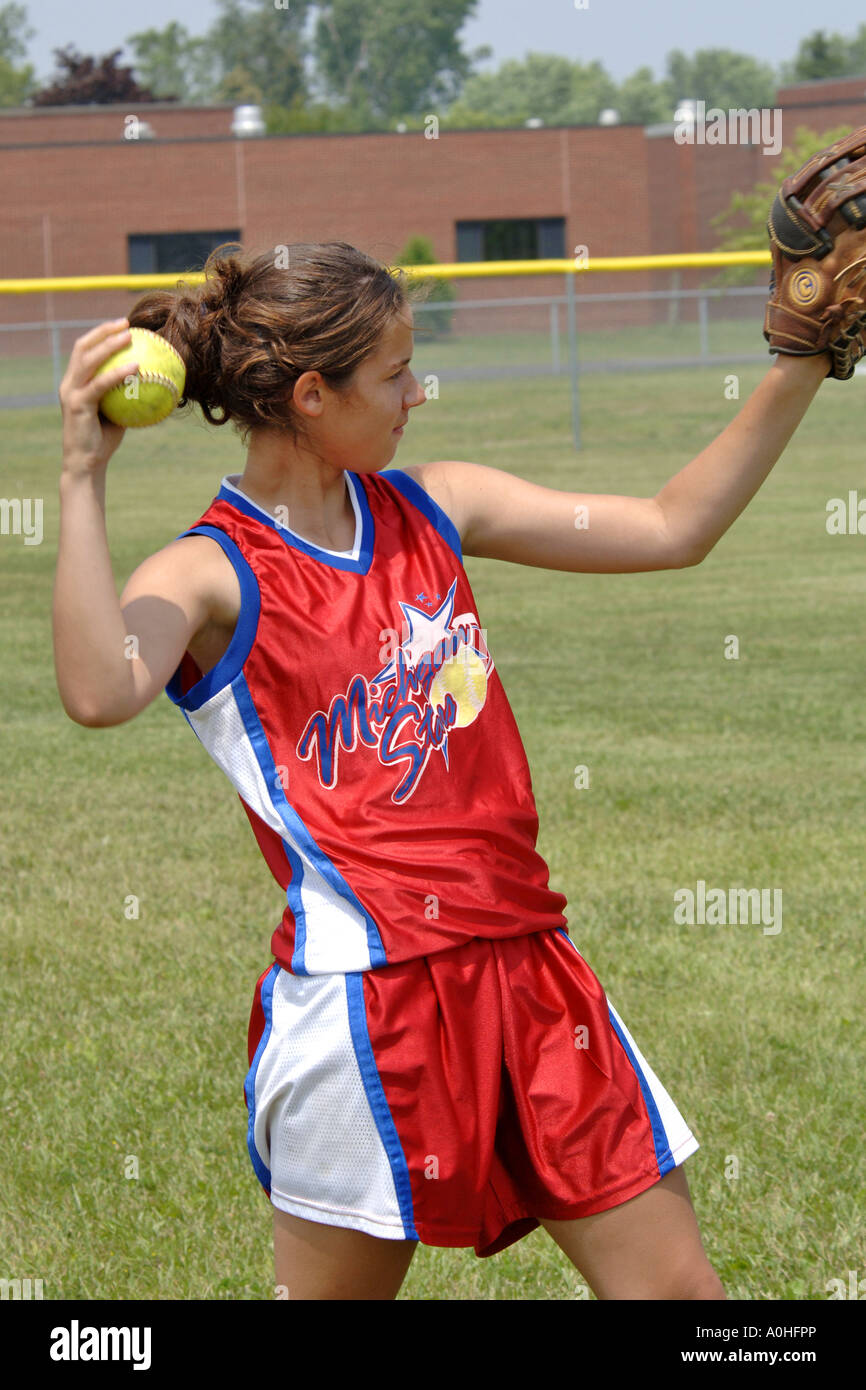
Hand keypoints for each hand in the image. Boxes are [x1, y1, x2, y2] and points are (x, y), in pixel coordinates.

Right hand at [59, 318, 139, 477]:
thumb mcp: (118, 414)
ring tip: (130, 336)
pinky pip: (100, 384)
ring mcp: (71, 393)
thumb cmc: (103, 441)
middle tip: (127, 323)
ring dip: (109, 344)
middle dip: (103, 331)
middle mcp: (69, 383)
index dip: (101, 334)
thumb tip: (153, 382)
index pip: (85, 350)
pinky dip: (117, 373)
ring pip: (88, 360)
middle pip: (83, 347)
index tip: (123, 325)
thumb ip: (127, 396)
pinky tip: (136, 366)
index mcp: (76, 383)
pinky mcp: (77, 404)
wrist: (86, 464)